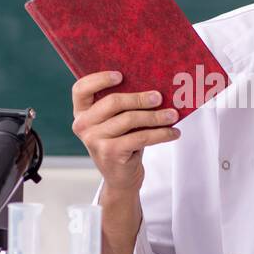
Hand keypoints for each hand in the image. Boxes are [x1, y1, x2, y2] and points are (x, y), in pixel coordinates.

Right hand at [71, 70, 180, 194]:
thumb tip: (154, 87)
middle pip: (113, 102)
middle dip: (140, 98)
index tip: (121, 75)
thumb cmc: (122, 142)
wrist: (121, 178)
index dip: (99, 79)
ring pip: (130, 119)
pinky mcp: (110, 153)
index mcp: (81, 112)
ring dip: (156, 116)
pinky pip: (140, 137)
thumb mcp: (117, 121)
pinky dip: (160, 134)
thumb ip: (123, 105)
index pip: (81, 88)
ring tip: (173, 115)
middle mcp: (82, 125)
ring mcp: (94, 140)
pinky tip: (173, 133)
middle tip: (160, 97)